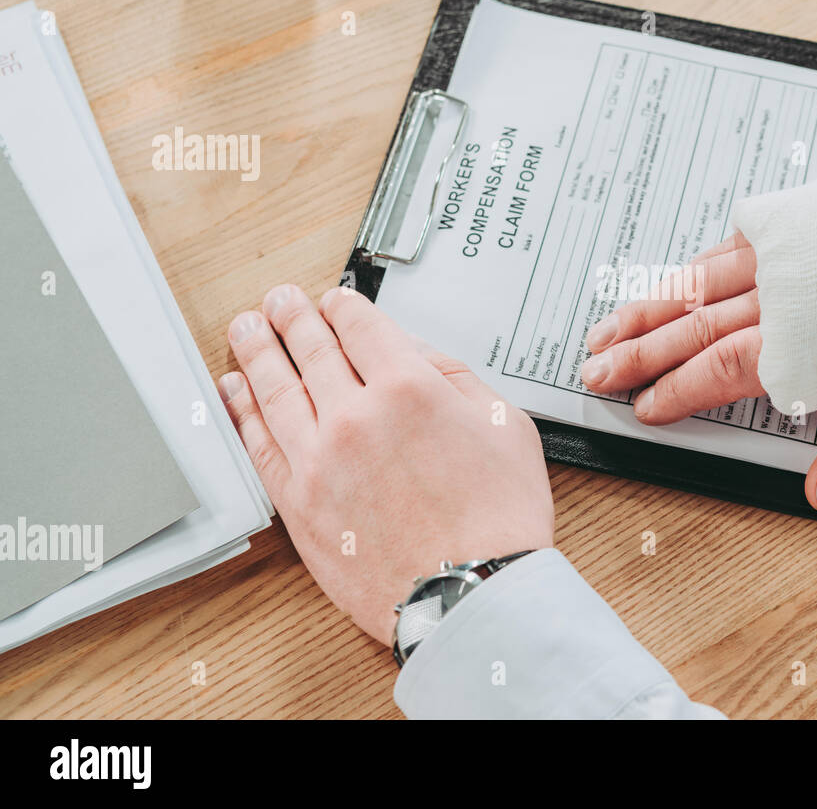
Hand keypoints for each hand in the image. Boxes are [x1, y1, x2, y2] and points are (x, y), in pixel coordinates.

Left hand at [216, 284, 553, 645]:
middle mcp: (356, 415)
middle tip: (279, 300)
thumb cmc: (498, 519)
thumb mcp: (505, 425)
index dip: (344, 306)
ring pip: (275, 389)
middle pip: (311, 349)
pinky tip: (233, 389)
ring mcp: (320, 459)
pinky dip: (241, 411)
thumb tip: (416, 353)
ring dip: (256, 351)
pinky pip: (258, 444)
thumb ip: (457, 378)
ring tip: (245, 328)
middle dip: (293, 317)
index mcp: (410, 387)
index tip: (334, 301)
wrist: (472, 592)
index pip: (361, 326)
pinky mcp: (299, 502)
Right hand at [580, 232, 816, 511]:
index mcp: (813, 349)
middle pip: (692, 330)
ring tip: (606, 327)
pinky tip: (676, 276)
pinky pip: (734, 240)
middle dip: (637, 356)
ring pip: (700, 283)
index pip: (719, 377)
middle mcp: (790, 295)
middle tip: (595, 372)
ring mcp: (794, 248)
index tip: (645, 409)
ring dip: (648, 309)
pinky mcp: (809, 212)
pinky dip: (697, 262)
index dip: (674, 395)